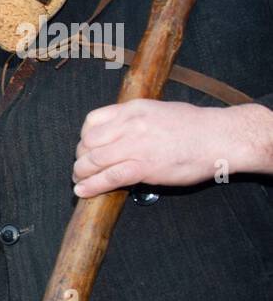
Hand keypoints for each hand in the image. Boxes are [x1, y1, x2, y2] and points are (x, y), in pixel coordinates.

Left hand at [73, 100, 272, 197]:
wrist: (221, 137)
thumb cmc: (196, 127)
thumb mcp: (159, 111)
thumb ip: (135, 121)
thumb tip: (119, 133)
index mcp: (133, 109)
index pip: (92, 121)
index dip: (84, 138)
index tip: (86, 148)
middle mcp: (130, 124)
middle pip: (88, 143)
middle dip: (81, 158)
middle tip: (82, 168)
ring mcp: (135, 145)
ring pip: (93, 160)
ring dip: (82, 173)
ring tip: (80, 181)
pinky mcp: (143, 166)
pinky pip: (108, 177)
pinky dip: (91, 186)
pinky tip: (83, 191)